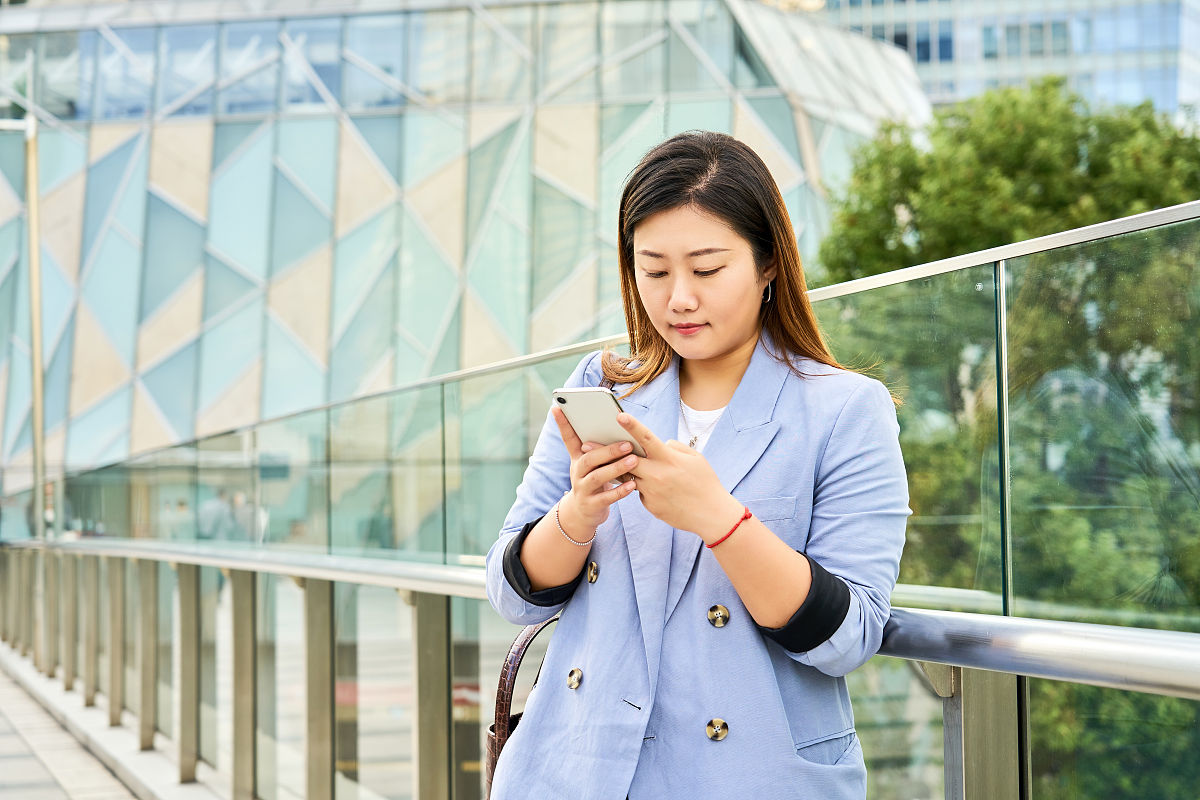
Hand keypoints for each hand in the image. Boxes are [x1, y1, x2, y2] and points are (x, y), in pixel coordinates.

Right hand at [552, 407, 637, 532]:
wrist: (585, 513)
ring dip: (615, 469)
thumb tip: (617, 426)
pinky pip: (606, 498)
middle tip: (627, 443)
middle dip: (607, 450)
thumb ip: (600, 448)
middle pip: (588, 459)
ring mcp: (582, 489)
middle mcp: (577, 472)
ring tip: (634, 461)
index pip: (568, 438)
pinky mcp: (591, 505)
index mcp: (577, 459)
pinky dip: (619, 491)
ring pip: (597, 477)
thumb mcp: (593, 465)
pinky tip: (633, 485)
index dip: (562, 423)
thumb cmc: (595, 482)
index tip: (557, 407)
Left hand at [618, 413, 743, 541]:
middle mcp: (656, 475)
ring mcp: (651, 491)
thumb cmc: (705, 483)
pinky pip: (640, 492)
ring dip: (631, 471)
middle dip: (614, 452)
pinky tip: (662, 492)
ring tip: (641, 470)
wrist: (711, 515)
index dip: (632, 426)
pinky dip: (646, 488)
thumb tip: (660, 444)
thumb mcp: (696, 458)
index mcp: (669, 459)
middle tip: (599, 446)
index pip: (646, 438)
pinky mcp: (650, 505)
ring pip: (630, 476)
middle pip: (627, 459)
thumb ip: (675, 447)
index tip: (619, 416)